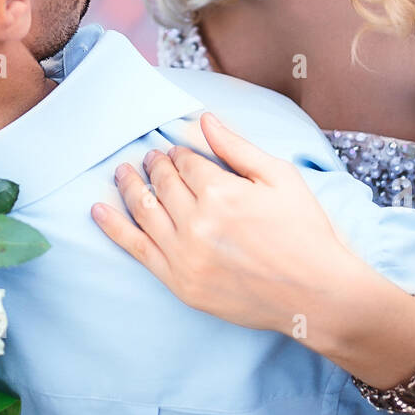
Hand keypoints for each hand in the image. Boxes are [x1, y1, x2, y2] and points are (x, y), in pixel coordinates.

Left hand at [91, 111, 360, 338]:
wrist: (316, 294)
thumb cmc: (305, 232)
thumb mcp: (280, 178)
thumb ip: (237, 147)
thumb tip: (204, 120)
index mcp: (222, 191)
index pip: (186, 162)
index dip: (179, 154)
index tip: (177, 152)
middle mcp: (197, 222)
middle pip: (162, 183)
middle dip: (154, 166)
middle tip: (148, 158)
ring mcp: (185, 255)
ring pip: (145, 211)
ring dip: (130, 186)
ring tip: (122, 172)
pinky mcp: (180, 283)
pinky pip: (136, 248)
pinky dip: (113, 227)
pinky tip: (98, 210)